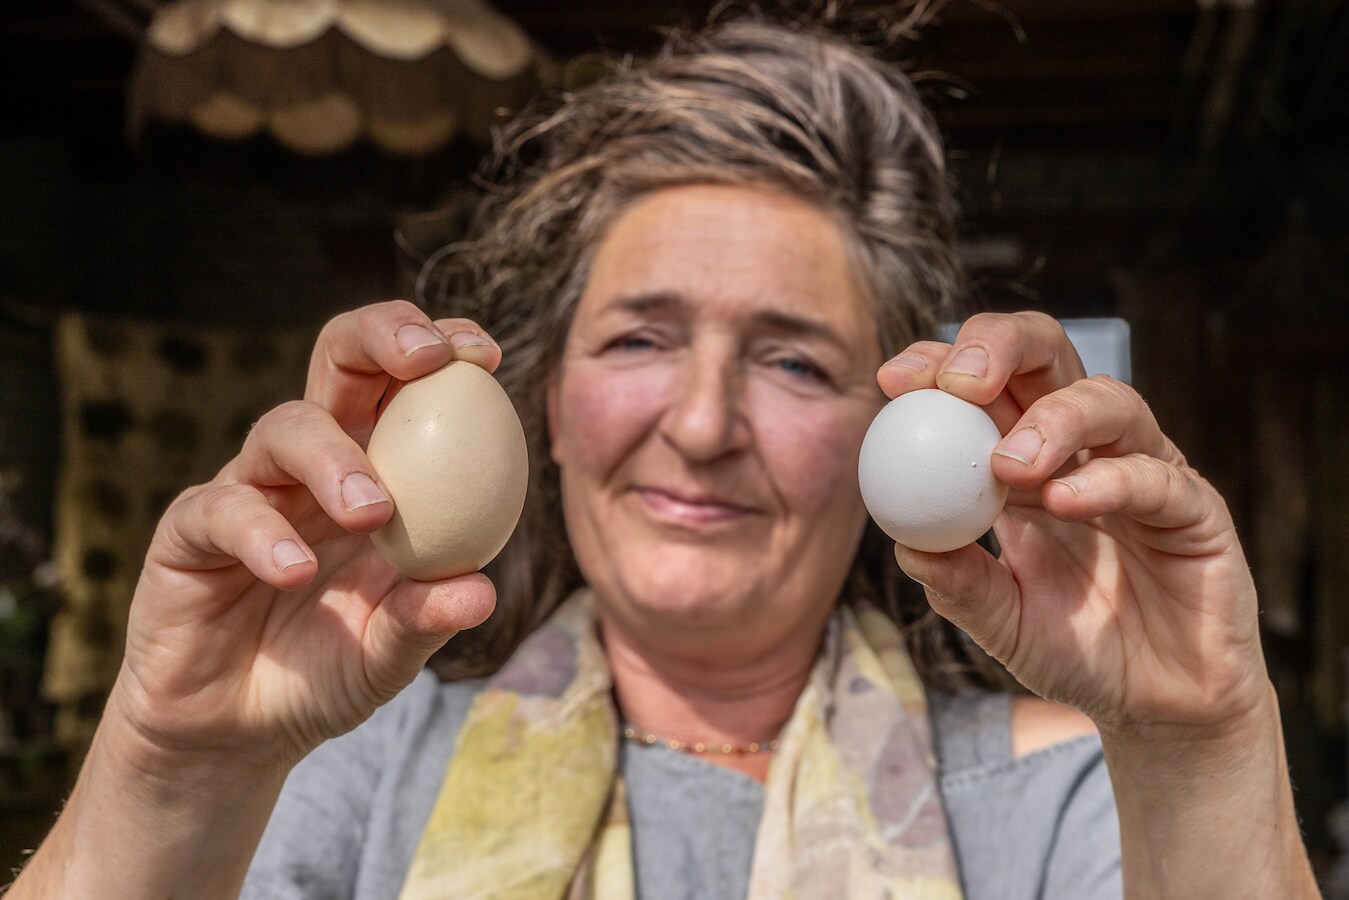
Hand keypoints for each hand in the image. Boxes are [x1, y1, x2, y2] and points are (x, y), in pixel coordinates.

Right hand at [111, 300, 500, 770]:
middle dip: (382, 336)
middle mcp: (312, 464)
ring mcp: (250, 489)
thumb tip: (481, 591)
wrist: (239, 733)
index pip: (404, 382)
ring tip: (374, 512)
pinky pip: (220, 509)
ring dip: (334, 458)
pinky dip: (263, 534)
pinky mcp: (189, 532)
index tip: (485, 356)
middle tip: (429, 361)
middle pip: (339, 360)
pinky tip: (295, 571)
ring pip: (284, 428)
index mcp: (376, 469)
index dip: (442, 348)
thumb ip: (426, 620)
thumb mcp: (388, 655)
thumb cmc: (327, 673)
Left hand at [878, 311, 1267, 739]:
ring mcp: (1145, 470)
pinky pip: (1159, 478)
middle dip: (1000, 345)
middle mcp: (1085, 449)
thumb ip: (959, 585)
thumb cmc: (1073, 649)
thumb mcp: (1001, 620)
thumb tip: (905, 544)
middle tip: (958, 383)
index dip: (940, 365)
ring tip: (1007, 463)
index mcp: (1024, 460)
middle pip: (1049, 355)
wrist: (1153, 709)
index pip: (986, 384)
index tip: (894, 381)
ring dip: (1053, 419)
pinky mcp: (1197, 511)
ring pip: (1109, 401)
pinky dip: (1110, 481)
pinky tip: (1065, 499)